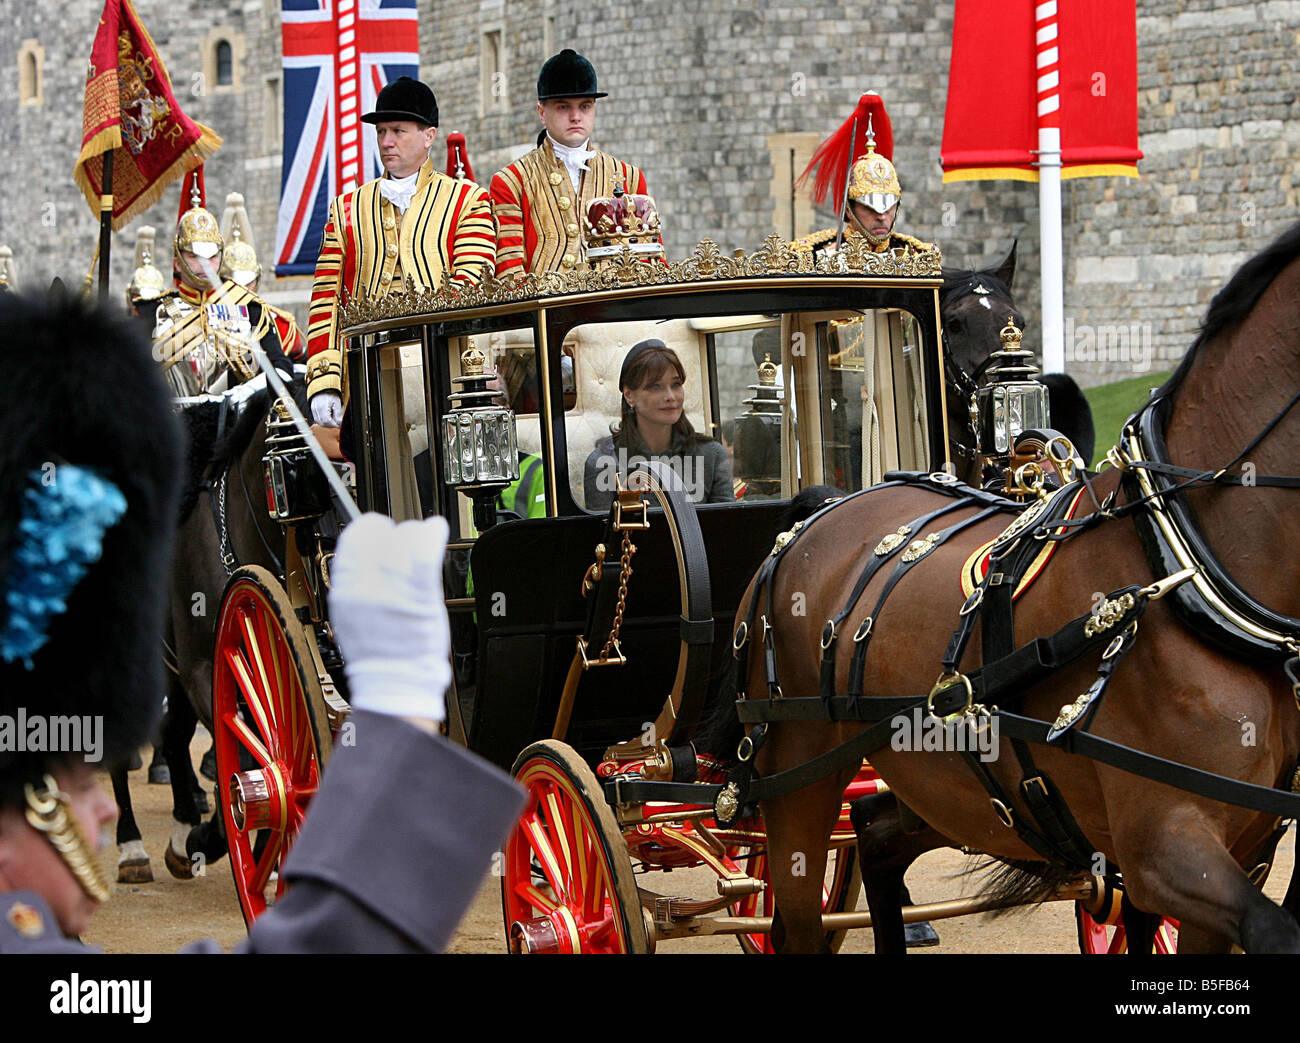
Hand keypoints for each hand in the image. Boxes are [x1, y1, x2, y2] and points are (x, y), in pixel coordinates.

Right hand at [311, 390, 343, 426]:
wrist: (323, 387)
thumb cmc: (329, 393)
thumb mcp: (337, 402)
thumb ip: (338, 413)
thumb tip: (339, 421)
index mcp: (322, 407)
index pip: (327, 421)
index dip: (333, 424)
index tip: (338, 425)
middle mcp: (316, 409)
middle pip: (322, 423)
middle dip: (330, 425)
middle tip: (336, 424)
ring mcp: (313, 409)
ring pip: (319, 422)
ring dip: (326, 424)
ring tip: (332, 421)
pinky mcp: (312, 410)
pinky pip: (316, 419)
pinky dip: (322, 421)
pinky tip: (327, 418)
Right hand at [329, 514, 450, 722]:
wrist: (395, 681)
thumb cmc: (377, 654)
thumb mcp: (349, 614)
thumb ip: (356, 583)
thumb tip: (364, 560)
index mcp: (345, 588)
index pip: (352, 536)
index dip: (369, 529)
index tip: (379, 531)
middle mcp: (366, 582)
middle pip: (379, 532)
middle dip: (394, 533)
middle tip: (404, 541)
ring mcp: (394, 585)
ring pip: (405, 536)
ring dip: (416, 535)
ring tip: (421, 545)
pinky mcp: (420, 591)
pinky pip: (427, 550)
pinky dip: (434, 534)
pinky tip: (437, 531)